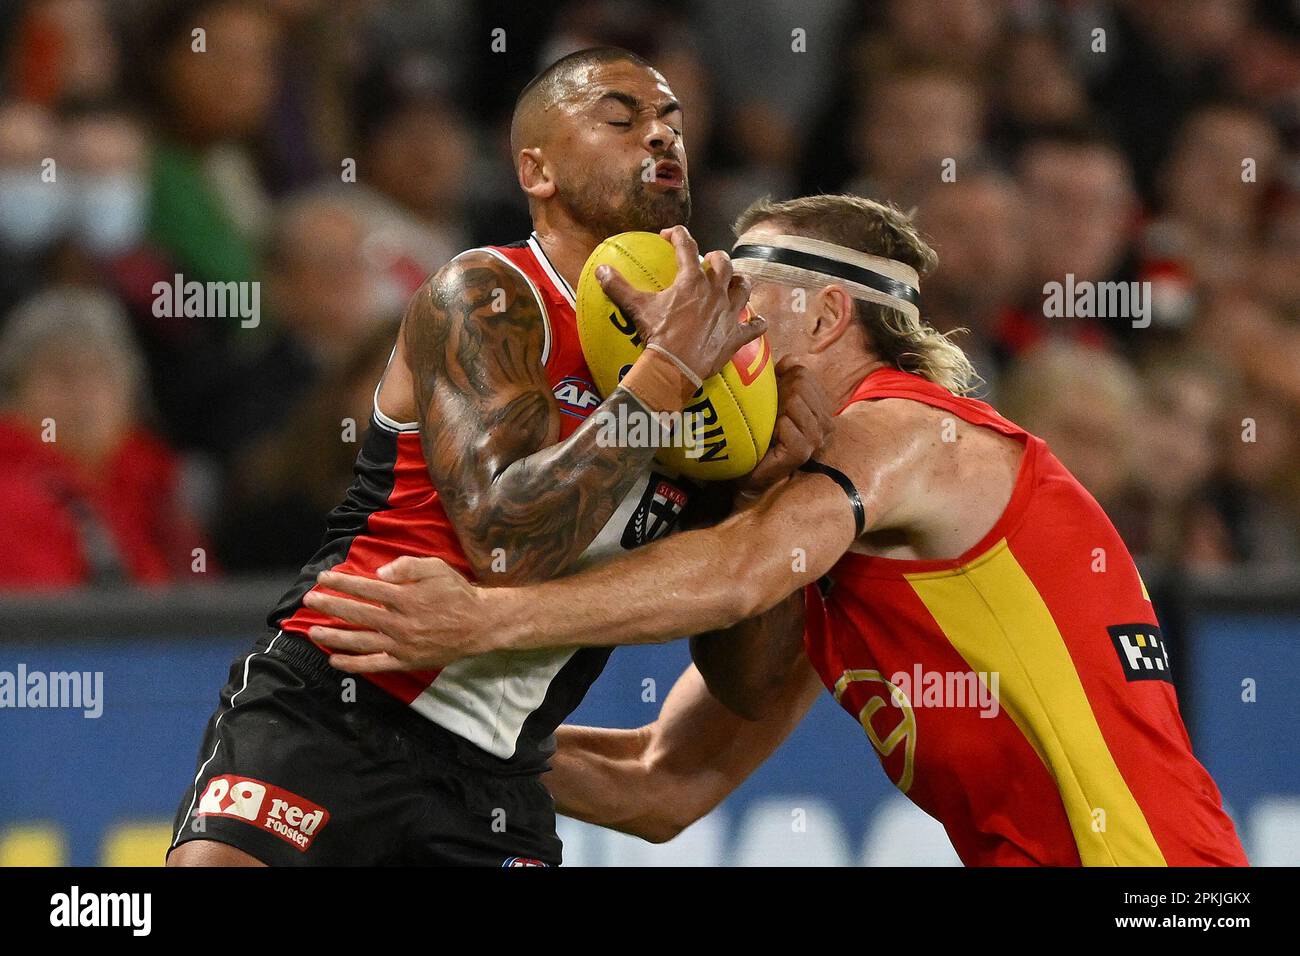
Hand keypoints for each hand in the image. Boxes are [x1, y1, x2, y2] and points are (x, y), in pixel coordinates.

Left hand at [302, 557, 495, 672]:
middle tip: (310, 600)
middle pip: (356, 613)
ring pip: (359, 641)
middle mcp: (399, 622)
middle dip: (330, 606)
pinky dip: (352, 664)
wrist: (478, 624)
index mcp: (406, 597)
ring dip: (333, 636)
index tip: (323, 579)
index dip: (341, 583)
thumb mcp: (436, 568)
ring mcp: (400, 645)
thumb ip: (408, 566)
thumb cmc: (456, 592)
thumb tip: (379, 573)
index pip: (365, 589)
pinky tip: (334, 659)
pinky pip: (373, 665)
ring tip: (312, 632)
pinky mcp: (404, 661)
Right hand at [596, 225, 765, 380]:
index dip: (678, 235)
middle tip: (709, 261)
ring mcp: (729, 314)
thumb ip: (618, 286)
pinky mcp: (736, 336)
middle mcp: (715, 292)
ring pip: (743, 289)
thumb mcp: (636, 308)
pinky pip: (754, 328)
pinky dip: (757, 324)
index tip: (670, 234)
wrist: (675, 368)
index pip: (687, 246)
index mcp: (691, 281)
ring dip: (740, 283)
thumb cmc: (657, 335)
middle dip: (716, 259)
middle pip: (723, 265)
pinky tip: (758, 323)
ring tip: (735, 284)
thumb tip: (600, 269)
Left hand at [738, 357, 833, 497]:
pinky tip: (768, 439)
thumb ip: (785, 376)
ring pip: (795, 400)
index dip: (781, 381)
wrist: (749, 468)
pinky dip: (771, 427)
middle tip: (768, 415)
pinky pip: (786, 423)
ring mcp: (816, 439)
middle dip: (778, 395)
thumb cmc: (762, 432)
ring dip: (774, 411)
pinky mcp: (802, 452)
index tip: (771, 399)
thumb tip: (789, 360)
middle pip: (800, 384)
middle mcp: (826, 424)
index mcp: (822, 408)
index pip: (804, 374)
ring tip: (769, 426)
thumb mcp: (775, 398)